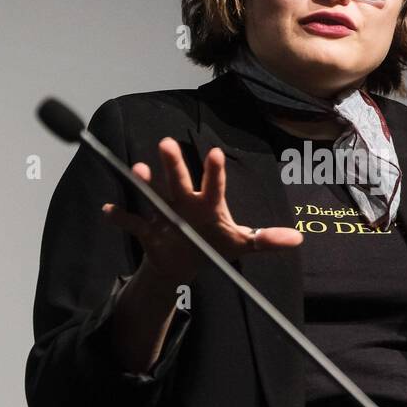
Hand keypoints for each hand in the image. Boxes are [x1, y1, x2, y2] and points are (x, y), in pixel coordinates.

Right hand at [101, 137, 302, 284]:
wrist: (182, 262)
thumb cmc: (213, 244)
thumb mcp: (240, 243)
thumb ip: (265, 239)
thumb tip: (297, 239)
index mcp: (208, 204)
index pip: (213, 185)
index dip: (214, 172)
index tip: (214, 154)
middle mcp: (184, 202)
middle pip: (179, 181)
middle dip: (174, 165)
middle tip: (167, 143)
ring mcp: (163, 214)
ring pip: (154, 194)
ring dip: (145, 183)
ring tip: (138, 169)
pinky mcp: (147, 230)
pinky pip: (131, 222)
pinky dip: (120, 217)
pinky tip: (108, 210)